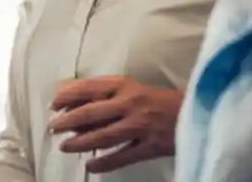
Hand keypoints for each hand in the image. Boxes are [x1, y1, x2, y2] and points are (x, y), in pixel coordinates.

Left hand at [50, 75, 182, 171]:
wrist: (199, 111)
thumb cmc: (160, 99)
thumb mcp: (132, 88)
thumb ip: (105, 92)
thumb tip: (69, 94)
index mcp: (125, 85)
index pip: (89, 88)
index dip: (68, 96)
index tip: (53, 104)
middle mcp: (131, 103)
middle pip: (91, 113)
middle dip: (68, 121)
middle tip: (52, 128)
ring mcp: (142, 125)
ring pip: (104, 135)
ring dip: (81, 142)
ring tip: (65, 147)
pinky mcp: (152, 146)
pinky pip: (123, 156)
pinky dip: (105, 162)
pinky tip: (91, 165)